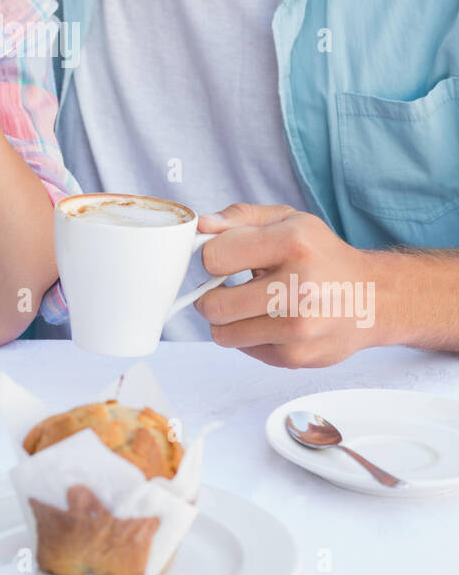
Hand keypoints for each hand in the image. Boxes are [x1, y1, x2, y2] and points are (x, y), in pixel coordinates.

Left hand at [193, 203, 386, 367]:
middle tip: (227, 289)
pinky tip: (272, 321)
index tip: (224, 260)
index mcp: (294, 243)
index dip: (212, 258)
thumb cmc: (322, 256)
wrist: (373, 297)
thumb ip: (240, 217)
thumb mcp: (288, 220)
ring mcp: (300, 327)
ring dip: (228, 320)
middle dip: (212, 296)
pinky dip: (250, 336)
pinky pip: (245, 349)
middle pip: (214, 305)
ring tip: (251, 305)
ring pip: (223, 333)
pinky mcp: (298, 357)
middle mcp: (300, 287)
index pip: (214, 257)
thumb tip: (201, 225)